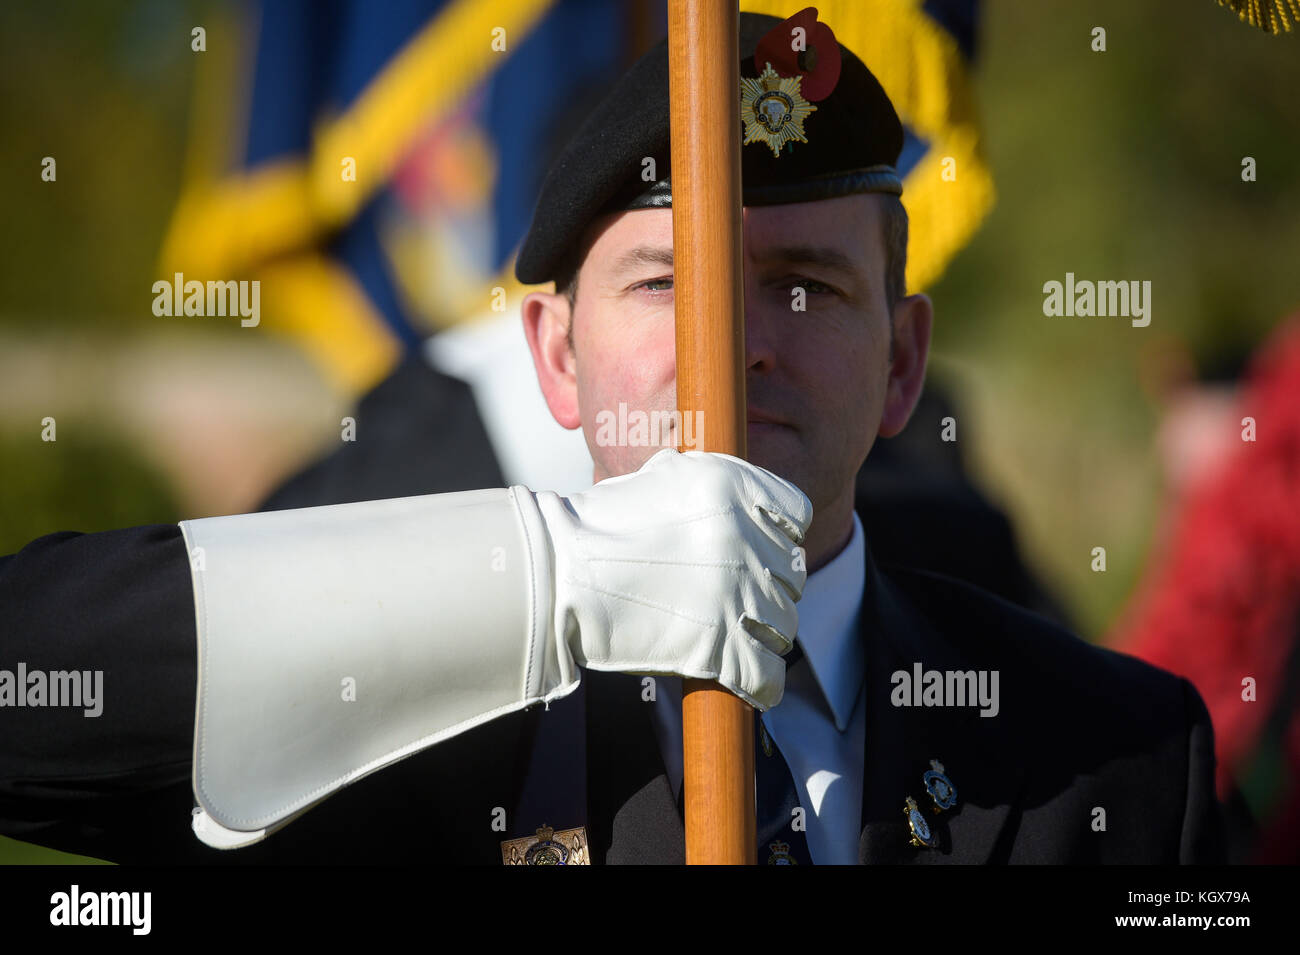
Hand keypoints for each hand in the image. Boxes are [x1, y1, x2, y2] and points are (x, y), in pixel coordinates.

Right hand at [534, 448, 812, 709]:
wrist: (557, 572)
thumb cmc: (596, 527)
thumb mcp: (662, 478)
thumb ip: (709, 483)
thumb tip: (739, 501)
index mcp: (732, 488)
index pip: (796, 515)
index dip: (780, 537)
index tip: (762, 553)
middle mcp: (744, 537)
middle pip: (791, 576)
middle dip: (766, 590)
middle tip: (732, 601)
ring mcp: (736, 594)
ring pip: (784, 627)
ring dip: (762, 636)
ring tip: (731, 638)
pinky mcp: (720, 647)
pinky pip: (768, 677)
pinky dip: (759, 685)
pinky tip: (741, 681)